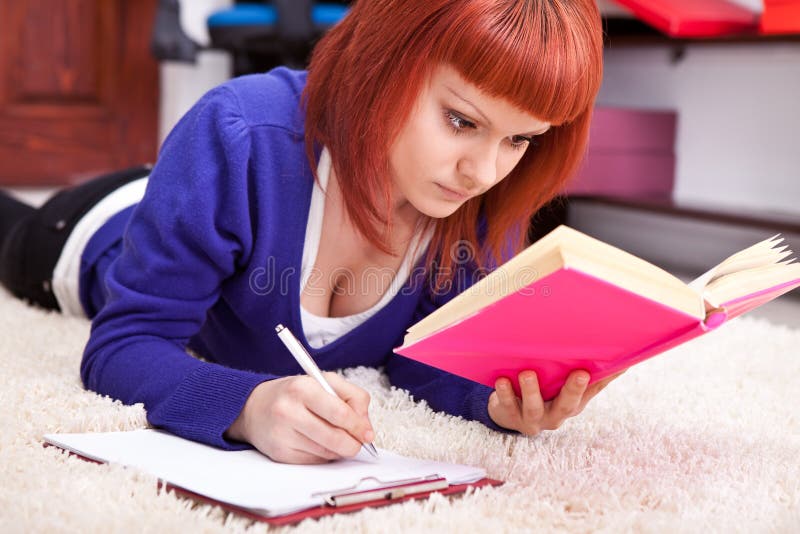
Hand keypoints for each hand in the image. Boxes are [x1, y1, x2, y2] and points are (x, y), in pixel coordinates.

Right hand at [225, 372, 373, 463]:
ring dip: (339, 450)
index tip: (367, 433)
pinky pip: (315, 462)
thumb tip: (366, 427)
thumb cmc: (293, 394)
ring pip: (327, 453)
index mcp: (303, 388)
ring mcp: (283, 435)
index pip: (340, 413)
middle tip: (358, 442)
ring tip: (335, 437)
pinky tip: (318, 443)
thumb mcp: (324, 382)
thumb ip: (353, 397)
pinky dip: (324, 456)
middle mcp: (289, 411)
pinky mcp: (280, 454)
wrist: (254, 407)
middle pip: (335, 438)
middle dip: (353, 444)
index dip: (359, 426)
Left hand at [487, 369, 624, 435]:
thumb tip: (622, 354)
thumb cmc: (544, 393)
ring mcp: (533, 418)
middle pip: (567, 405)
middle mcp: (556, 415)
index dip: (605, 379)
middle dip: (573, 390)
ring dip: (531, 390)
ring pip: (533, 407)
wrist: (509, 413)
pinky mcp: (509, 415)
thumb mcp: (565, 386)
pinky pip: (507, 405)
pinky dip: (504, 394)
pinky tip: (502, 380)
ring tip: (528, 373)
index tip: (620, 364)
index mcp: (573, 405)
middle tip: (580, 373)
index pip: (592, 391)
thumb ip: (589, 374)